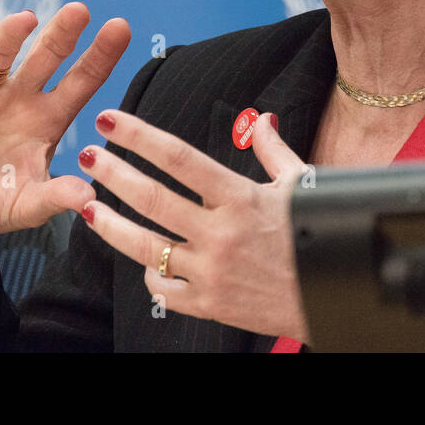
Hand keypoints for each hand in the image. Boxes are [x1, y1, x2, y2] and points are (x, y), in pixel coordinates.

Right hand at [0, 3, 130, 297]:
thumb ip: (54, 197)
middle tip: (80, 10)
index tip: (121, 27)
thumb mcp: (27, 206)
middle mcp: (20, 100)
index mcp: (48, 119)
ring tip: (25, 19)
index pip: (82, 81)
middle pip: (46, 57)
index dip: (101, 55)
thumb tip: (88, 195)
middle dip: (62, 33)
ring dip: (10, 36)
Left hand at [78, 108, 310, 343]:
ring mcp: (212, 272)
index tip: (110, 120)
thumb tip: (260, 119)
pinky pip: (165, 291)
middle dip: (113, 173)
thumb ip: (272, 150)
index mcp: (242, 198)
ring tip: (86, 206)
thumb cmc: (322, 234)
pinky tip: (140, 261)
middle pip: (153, 198)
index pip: (179, 158)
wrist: (338, 296)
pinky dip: (149, 275)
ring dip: (111, 224)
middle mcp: (222, 234)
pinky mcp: (210, 306)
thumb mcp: (301, 184)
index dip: (139, 136)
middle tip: (88, 154)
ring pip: (146, 246)